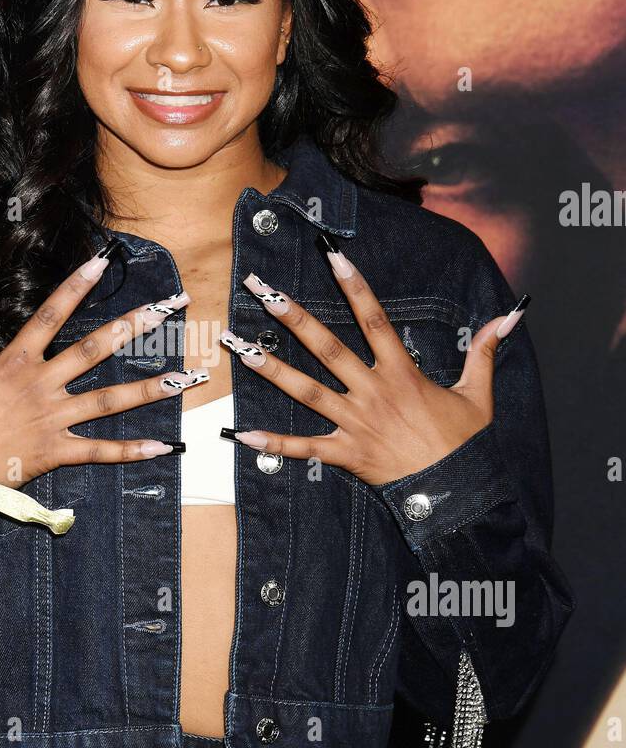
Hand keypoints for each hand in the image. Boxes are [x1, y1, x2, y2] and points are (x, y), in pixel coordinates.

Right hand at [0, 250, 206, 486]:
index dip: (77, 285)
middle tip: (170, 308)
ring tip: (184, 379)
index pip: (51, 313)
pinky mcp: (54, 451)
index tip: (103, 262)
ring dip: (148, 389)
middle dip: (135, 325)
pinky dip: (131, 451)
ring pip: (108, 400)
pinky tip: (163, 447)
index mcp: (15, 361)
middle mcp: (40, 385)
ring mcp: (52, 419)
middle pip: (95, 349)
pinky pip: (99, 451)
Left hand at [219, 252, 527, 487]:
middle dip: (293, 316)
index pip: (374, 318)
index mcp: (401, 373)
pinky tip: (242, 434)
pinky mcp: (346, 454)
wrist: (457, 492)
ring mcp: (356, 423)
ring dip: (271, 369)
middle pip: (327, 347)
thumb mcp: (478, 394)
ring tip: (240, 347)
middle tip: (262, 290)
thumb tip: (507, 317)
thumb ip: (483, 352)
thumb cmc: (465, 444)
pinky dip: (274, 443)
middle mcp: (373, 392)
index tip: (331, 255)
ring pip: (306, 391)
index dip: (354, 285)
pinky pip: (304, 447)